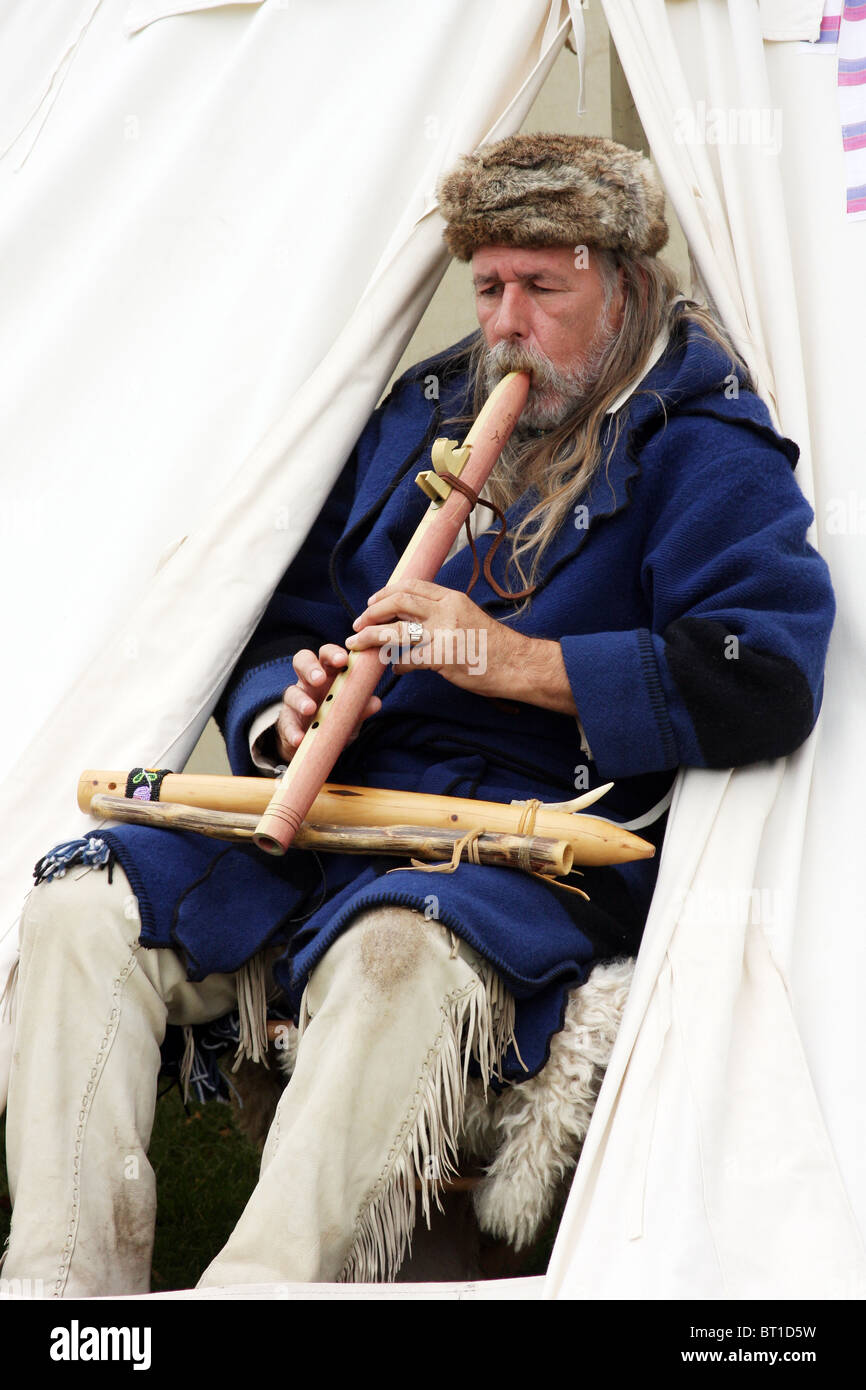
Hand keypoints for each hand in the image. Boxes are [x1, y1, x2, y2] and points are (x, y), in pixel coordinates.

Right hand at [274, 644, 380, 761]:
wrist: (316, 745)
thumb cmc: (336, 719)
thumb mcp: (351, 714)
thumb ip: (361, 708)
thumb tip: (375, 702)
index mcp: (328, 674)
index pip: (327, 655)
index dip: (333, 653)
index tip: (343, 660)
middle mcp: (309, 682)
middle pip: (302, 661)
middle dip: (311, 667)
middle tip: (320, 678)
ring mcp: (295, 701)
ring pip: (291, 692)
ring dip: (301, 700)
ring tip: (310, 708)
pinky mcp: (286, 722)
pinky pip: (286, 723)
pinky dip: (292, 731)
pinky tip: (299, 738)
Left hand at [345, 578, 524, 698]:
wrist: (518, 664)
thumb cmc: (495, 646)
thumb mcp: (469, 617)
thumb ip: (444, 613)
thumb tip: (416, 619)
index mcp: (452, 598)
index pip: (412, 586)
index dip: (387, 592)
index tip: (373, 602)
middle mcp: (446, 611)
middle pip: (398, 601)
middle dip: (372, 612)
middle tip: (359, 622)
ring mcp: (444, 634)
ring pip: (396, 631)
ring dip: (371, 636)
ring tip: (358, 642)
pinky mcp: (443, 658)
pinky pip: (408, 661)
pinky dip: (397, 665)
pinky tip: (394, 669)